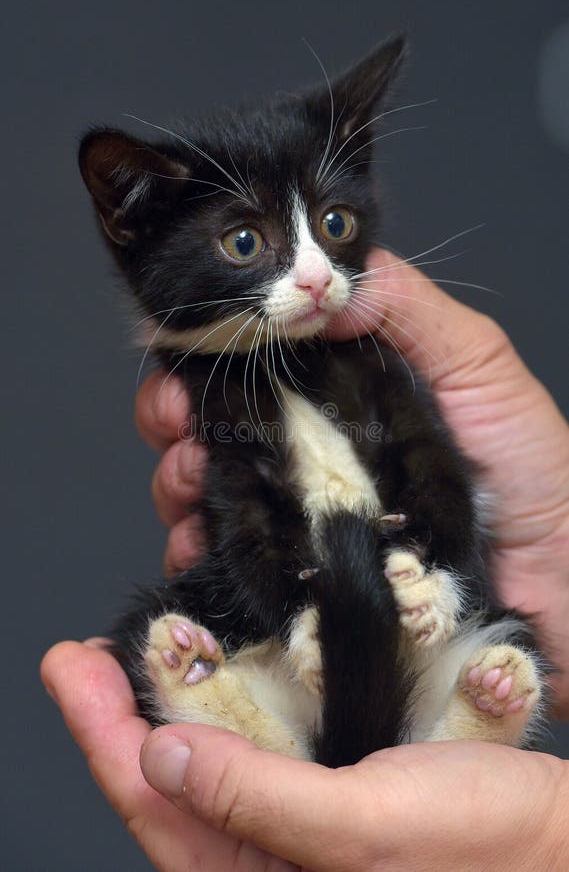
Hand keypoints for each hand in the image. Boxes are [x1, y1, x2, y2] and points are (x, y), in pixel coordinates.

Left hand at [39, 642, 568, 871]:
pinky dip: (231, 698)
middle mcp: (269, 859)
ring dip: (170, 700)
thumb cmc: (483, 853)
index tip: (71, 666)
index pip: (154, 808)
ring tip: (138, 648)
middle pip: (169, 781)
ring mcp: (297, 823)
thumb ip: (258, 802)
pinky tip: (221, 663)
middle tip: (86, 652)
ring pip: (209, 757)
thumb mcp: (362, 831)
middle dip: (120, 713)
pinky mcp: (327, 787)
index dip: (102, 733)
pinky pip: (258, 742)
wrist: (558, 841)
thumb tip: (164, 755)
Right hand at [139, 247, 568, 714]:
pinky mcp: (309, 576)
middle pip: (219, 426)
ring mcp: (311, 515)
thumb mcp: (481, 368)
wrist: (562, 584)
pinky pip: (234, 561)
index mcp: (348, 394)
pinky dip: (198, 549)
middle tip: (176, 428)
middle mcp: (320, 450)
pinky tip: (196, 544)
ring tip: (188, 488)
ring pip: (212, 490)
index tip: (179, 367)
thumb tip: (327, 288)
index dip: (206, 360)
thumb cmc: (536, 474)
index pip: (258, 366)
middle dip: (176, 421)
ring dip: (179, 482)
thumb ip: (411, 311)